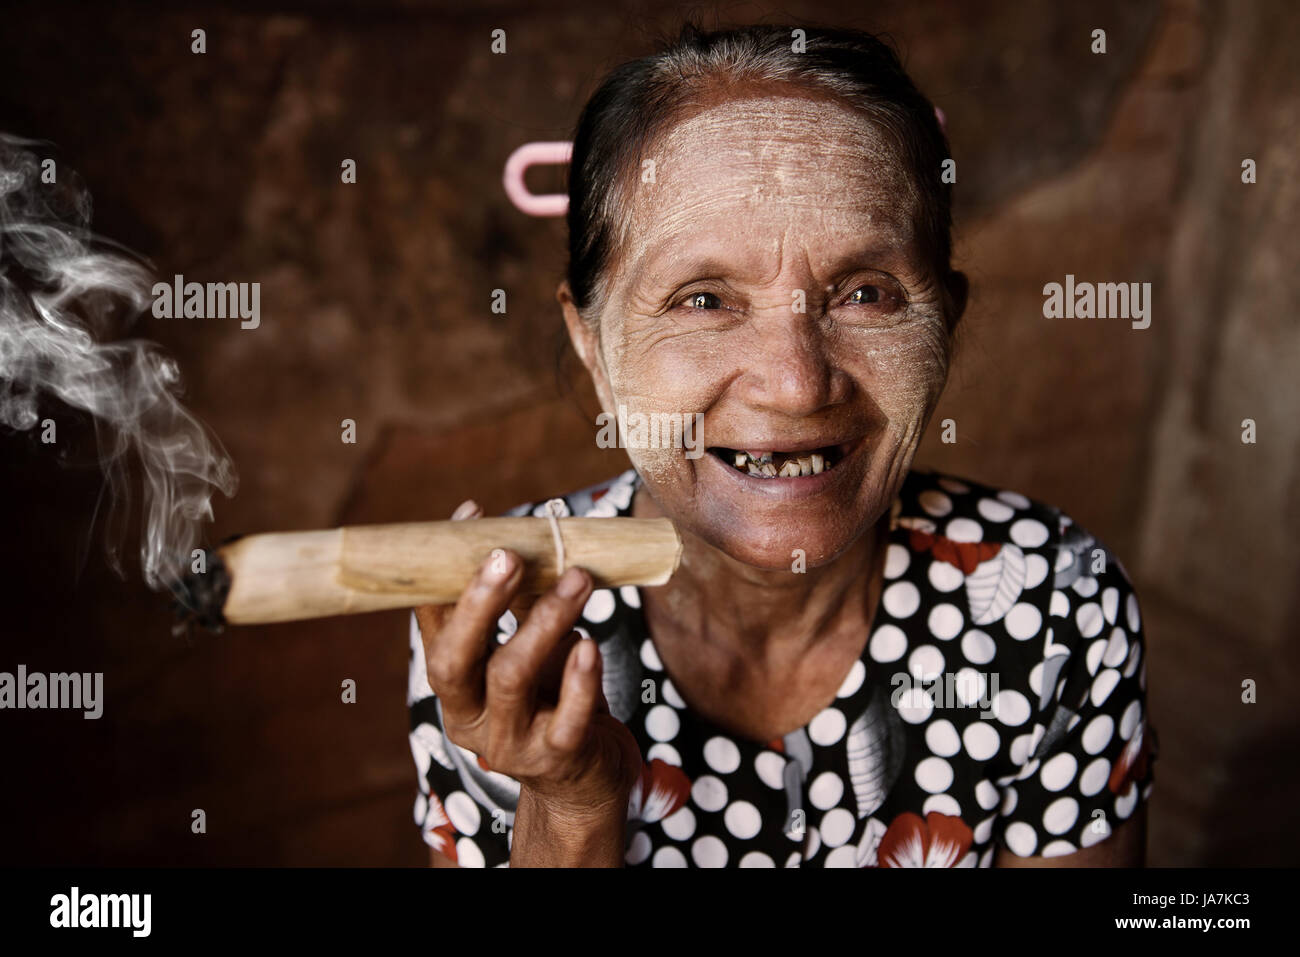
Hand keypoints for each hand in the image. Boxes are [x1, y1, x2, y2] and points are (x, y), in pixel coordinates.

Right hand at [414, 500, 642, 825]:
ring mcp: (509, 742)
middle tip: (508, 554)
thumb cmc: (551, 702)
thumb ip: (523, 606)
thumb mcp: (530, 653)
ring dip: (544, 621)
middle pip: (454, 660)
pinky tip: (589, 644)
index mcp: (453, 684)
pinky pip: (566, 718)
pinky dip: (579, 678)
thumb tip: (528, 538)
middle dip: (479, 604)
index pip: (435, 623)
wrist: (584, 782)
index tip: (471, 515)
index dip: (447, 570)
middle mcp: (468, 716)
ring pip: (511, 677)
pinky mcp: (555, 758)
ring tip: (578, 579)